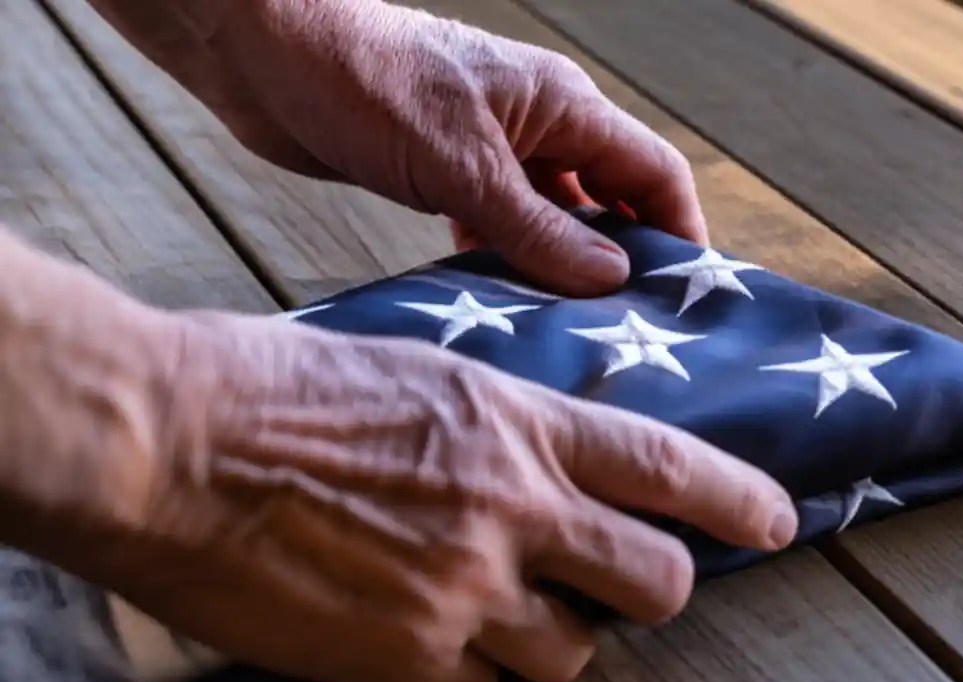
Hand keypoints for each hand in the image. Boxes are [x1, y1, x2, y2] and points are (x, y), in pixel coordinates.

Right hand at [86, 309, 795, 681]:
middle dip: (649, 590)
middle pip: (654, 582)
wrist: (174, 443)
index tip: (778, 520)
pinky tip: (417, 637)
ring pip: (572, 652)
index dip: (736, 498)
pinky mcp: (408, 658)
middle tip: (615, 587)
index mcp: (518, 423)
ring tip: (484, 605)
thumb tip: (538, 471)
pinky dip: (466, 674)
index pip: (666, 467)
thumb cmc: (279, 390)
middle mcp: (513, 509)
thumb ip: (497, 430)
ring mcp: (467, 590)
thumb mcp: (419, 376)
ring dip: (546, 637)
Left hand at [191, 0, 707, 294]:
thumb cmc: (363, 79)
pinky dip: (503, 261)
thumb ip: (537, 227)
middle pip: (608, 199)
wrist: (261, 52)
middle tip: (621, 331)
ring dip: (556, 268)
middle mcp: (537, 126)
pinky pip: (497, 225)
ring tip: (561, 330)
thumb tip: (610, 277)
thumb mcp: (461, 165)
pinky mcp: (444, 172)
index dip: (678, 232)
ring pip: (550, 219)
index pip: (652, 172)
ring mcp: (490, 150)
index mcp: (562, 105)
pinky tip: (496, 302)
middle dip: (620, 260)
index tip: (684, 298)